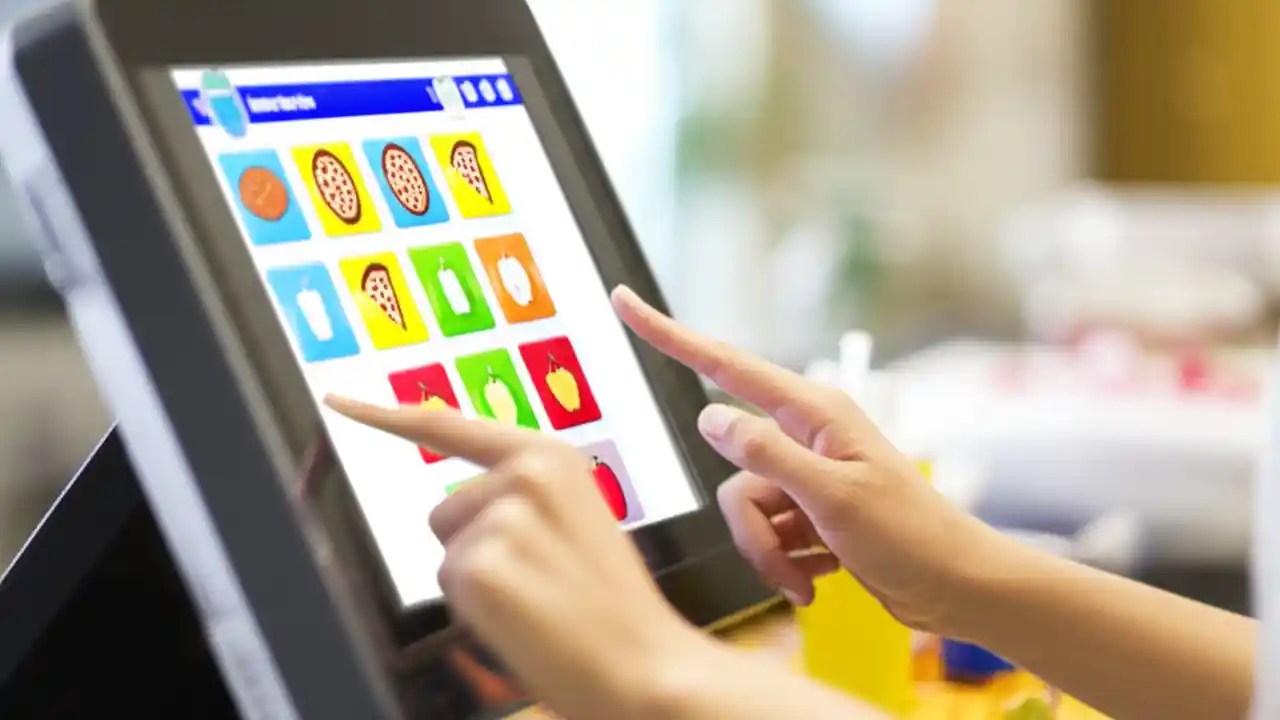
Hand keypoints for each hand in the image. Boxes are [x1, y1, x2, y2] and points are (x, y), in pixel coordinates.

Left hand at [324, 396, 717, 718]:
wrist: (646, 663)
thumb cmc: (613, 604)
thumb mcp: (579, 520)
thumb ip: (525, 494)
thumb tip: (458, 500)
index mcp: (552, 456)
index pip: (450, 425)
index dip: (386, 414)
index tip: (338, 400)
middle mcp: (525, 474)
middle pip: (445, 511)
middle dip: (478, 547)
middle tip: (540, 580)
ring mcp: (501, 518)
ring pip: (447, 551)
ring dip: (479, 580)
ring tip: (538, 599)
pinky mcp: (479, 566)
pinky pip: (450, 586)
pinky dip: (477, 610)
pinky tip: (524, 617)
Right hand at [614, 286, 1003, 633]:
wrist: (956, 590)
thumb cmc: (912, 538)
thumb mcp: (834, 496)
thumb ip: (767, 454)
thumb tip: (710, 415)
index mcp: (814, 413)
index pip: (725, 365)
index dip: (670, 334)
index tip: (626, 302)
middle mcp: (805, 437)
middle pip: (733, 469)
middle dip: (752, 526)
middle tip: (790, 555)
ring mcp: (806, 477)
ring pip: (745, 509)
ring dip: (771, 552)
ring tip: (810, 575)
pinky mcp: (809, 513)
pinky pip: (766, 534)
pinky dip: (787, 563)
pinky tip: (822, 576)